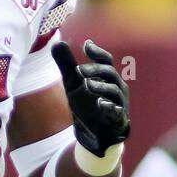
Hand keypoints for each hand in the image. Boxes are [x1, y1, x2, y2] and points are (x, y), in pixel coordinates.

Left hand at [52, 38, 129, 155]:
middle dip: (94, 70)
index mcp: (106, 76)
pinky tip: (100, 103)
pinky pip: (117, 111)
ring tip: (87, 84)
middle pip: (109, 72)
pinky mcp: (117, 118)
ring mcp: (119, 102)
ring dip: (100, 86)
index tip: (86, 45)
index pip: (106, 60)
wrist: (94, 133)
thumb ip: (67, 65)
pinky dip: (109, 106)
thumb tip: (57, 43)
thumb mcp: (74, 84)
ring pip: (114, 90)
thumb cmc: (87, 104)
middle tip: (78, 70)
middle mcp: (116, 86)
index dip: (98, 52)